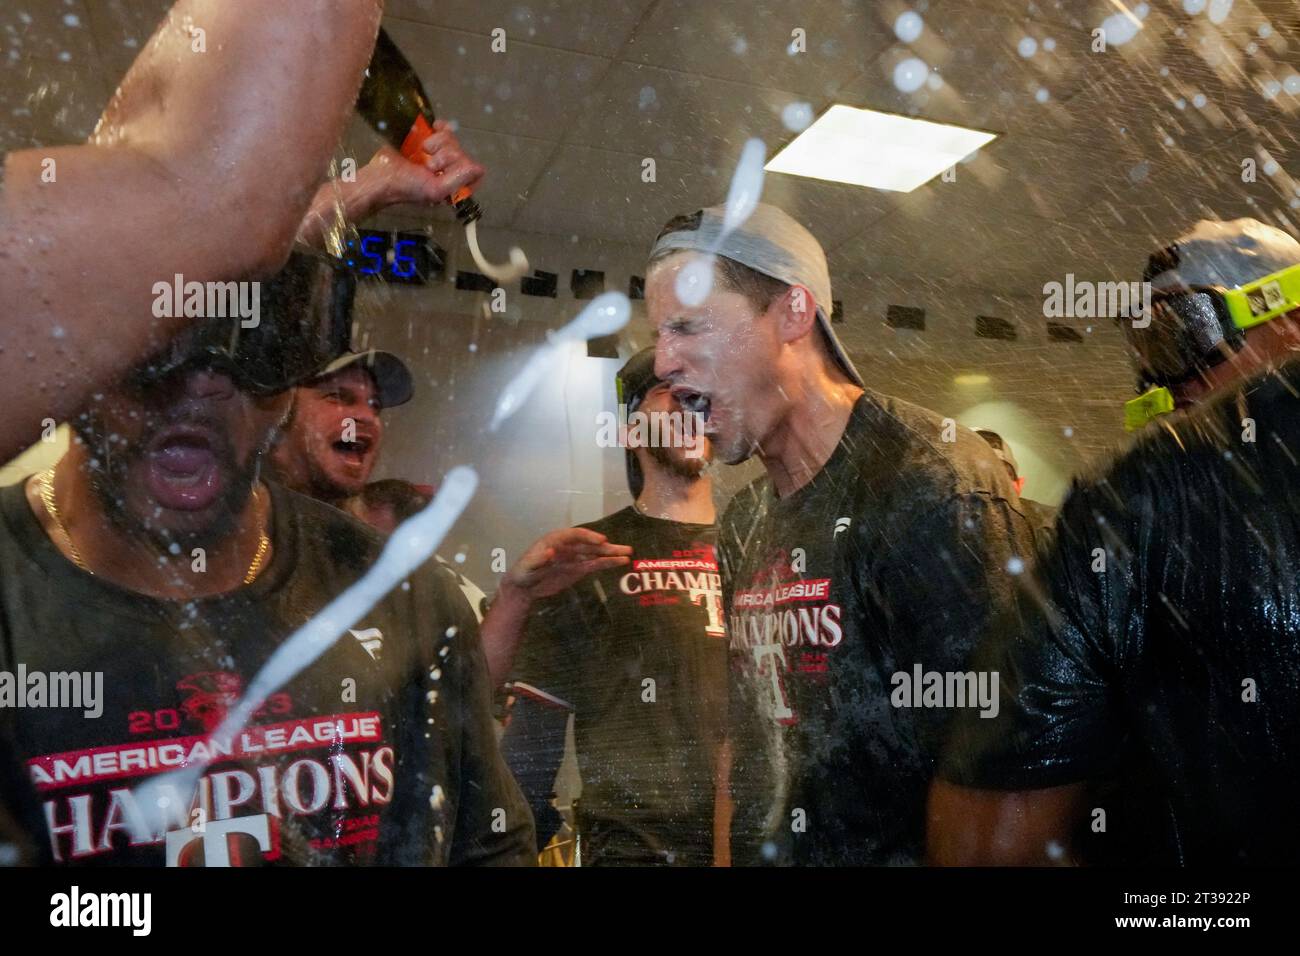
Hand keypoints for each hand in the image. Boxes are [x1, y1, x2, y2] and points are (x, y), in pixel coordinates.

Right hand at [360, 120, 485, 206]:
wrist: (379, 175)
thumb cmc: (406, 187)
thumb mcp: (436, 190)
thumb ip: (458, 180)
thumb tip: (477, 167)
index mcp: (454, 185)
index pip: (474, 170)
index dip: (462, 166)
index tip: (445, 170)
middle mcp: (448, 170)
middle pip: (462, 152)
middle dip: (445, 156)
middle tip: (428, 165)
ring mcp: (438, 153)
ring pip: (453, 139)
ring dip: (437, 143)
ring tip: (422, 152)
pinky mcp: (427, 139)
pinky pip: (445, 128)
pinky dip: (441, 127)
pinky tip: (434, 126)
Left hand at [504, 528, 632, 600]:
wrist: (523, 587)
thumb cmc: (523, 573)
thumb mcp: (527, 566)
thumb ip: (539, 559)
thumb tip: (552, 551)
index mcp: (556, 540)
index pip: (575, 535)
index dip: (589, 537)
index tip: (602, 541)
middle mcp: (568, 546)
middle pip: (590, 544)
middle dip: (606, 546)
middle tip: (624, 548)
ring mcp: (574, 557)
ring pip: (596, 554)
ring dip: (611, 554)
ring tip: (628, 553)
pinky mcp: (578, 569)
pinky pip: (595, 564)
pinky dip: (607, 564)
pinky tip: (620, 562)